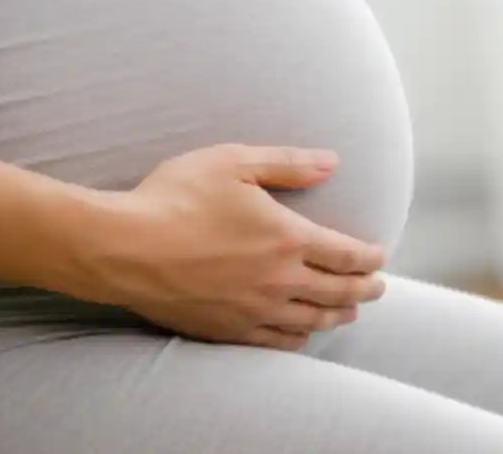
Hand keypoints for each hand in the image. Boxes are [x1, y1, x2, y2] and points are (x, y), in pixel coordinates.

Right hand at [92, 144, 385, 350]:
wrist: (122, 247)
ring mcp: (253, 309)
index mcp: (288, 238)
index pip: (347, 255)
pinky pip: (275, 342)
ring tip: (350, 312)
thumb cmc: (175, 197)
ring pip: (311, 320)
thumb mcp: (234, 163)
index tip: (380, 256)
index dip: (369, 258)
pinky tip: (303, 334)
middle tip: (378, 287)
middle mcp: (279, 279)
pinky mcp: (226, 329)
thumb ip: (287, 163)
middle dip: (365, 289)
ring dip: (338, 315)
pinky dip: (298, 338)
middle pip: (338, 292)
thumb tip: (332, 161)